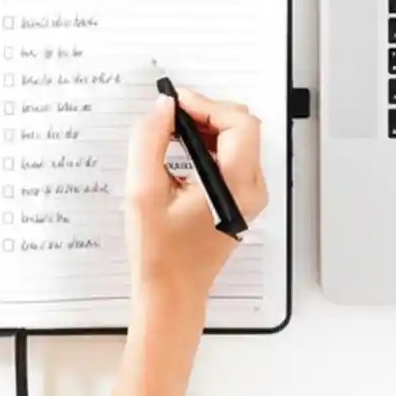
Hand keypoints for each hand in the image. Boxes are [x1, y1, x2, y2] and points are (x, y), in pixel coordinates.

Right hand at [125, 90, 267, 311]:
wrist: (172, 291)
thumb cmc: (161, 254)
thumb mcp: (144, 192)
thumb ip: (149, 141)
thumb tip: (162, 108)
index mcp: (236, 187)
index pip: (239, 123)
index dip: (207, 104)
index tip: (176, 104)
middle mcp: (251, 190)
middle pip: (242, 127)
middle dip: (206, 113)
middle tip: (170, 116)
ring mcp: (249, 195)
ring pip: (238, 139)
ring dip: (206, 128)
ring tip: (169, 133)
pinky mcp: (240, 198)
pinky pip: (232, 157)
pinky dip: (207, 145)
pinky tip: (178, 151)